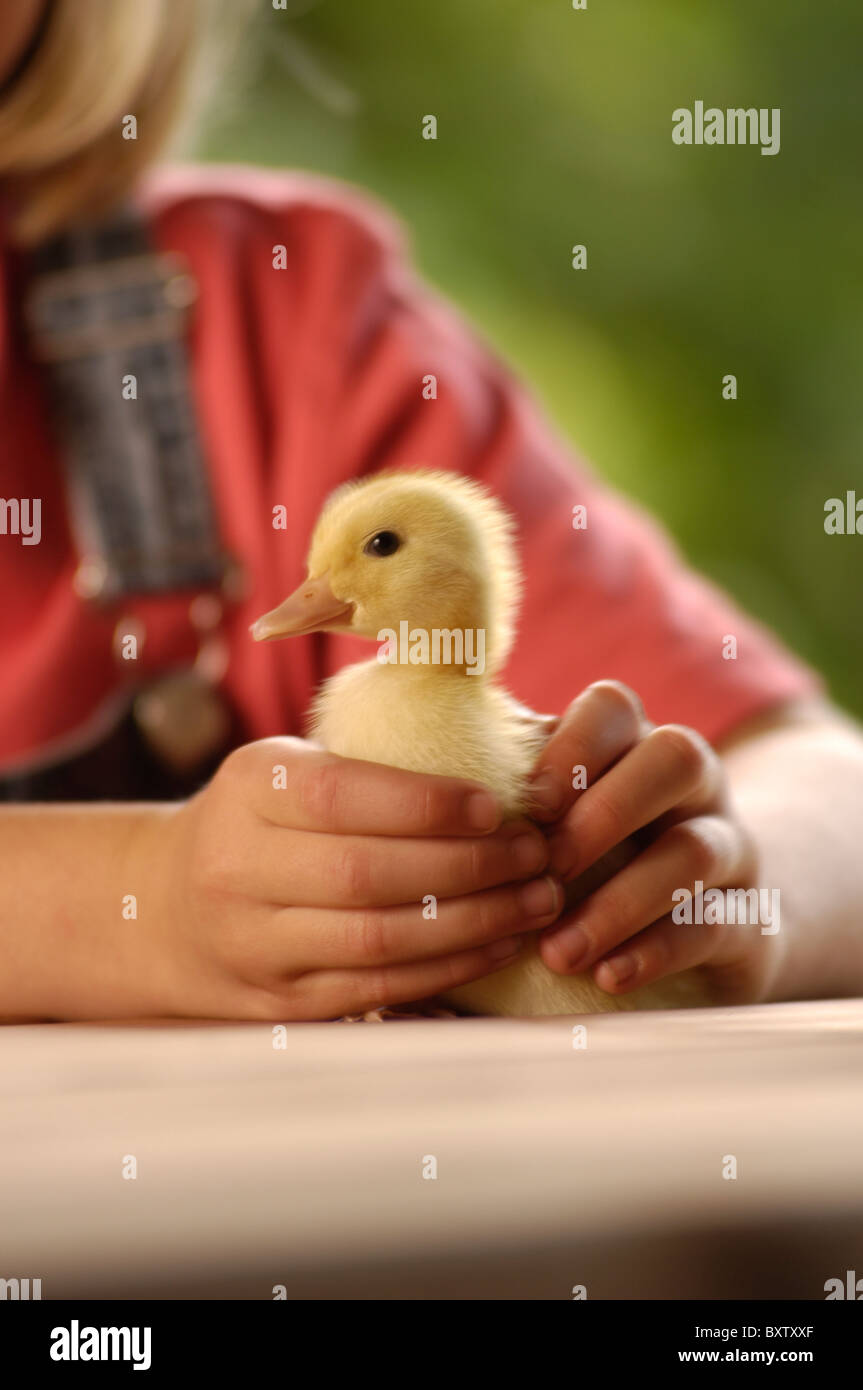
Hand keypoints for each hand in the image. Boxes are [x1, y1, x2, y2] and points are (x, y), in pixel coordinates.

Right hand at [149, 739, 561, 1018]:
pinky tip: (500, 942)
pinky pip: (380, 988)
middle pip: (366, 874)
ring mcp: (256, 945)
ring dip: (476, 922)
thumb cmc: (262, 821)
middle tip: (536, 853)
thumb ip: (371, 763)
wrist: (167, 909)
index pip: (339, 796)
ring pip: (379, 941)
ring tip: (537, 899)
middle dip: (469, 866)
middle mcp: (239, 868)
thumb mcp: (288, 767)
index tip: (493, 806)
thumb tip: (505, 750)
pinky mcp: (283, 1002)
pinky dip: (451, 967)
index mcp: (249, 790)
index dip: (424, 804)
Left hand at [526, 681, 770, 1002]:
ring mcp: (729, 849)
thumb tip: (406, 808)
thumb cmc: (592, 869)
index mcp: (634, 748)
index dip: (575, 743)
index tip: (530, 801)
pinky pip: (715, 924)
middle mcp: (693, 787)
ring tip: (557, 951)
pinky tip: (606, 976)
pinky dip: (655, 950)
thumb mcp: (556, 827)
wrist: (698, 931)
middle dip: (606, 811)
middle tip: (546, 868)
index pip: (615, 706)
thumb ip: (506, 807)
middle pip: (677, 756)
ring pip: (695, 848)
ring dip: (619, 901)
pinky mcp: (749, 921)